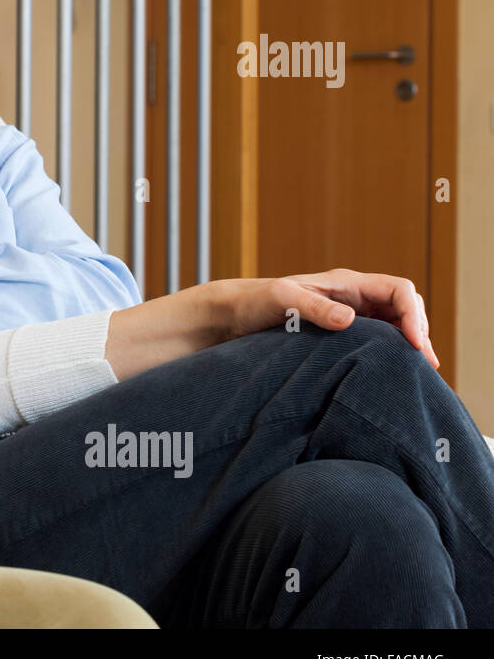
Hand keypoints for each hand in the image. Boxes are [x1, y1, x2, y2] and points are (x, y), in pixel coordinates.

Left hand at [213, 267, 436, 368]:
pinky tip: (392, 375)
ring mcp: (350, 316)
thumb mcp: (282, 299)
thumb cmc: (254, 301)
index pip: (399, 291)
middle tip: (425, 366)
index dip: (414, 315)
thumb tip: (350, 319)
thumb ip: (314, 307)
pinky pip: (376, 342)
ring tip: (419, 374)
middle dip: (419, 333)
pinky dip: (390, 355)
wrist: (232, 315)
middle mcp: (354, 298)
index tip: (415, 344)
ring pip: (395, 327)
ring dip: (408, 346)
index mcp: (346, 283)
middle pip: (405, 310)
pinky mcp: (341, 336)